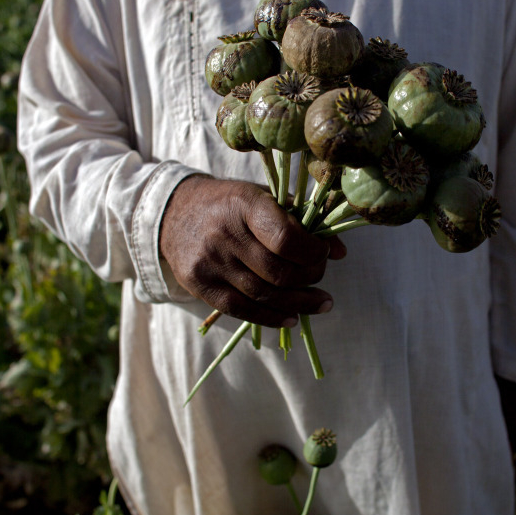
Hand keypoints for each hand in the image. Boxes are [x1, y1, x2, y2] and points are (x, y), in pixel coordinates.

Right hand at [159, 174, 345, 327]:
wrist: (175, 212)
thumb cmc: (230, 203)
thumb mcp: (264, 196)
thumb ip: (302, 219)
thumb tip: (341, 251)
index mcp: (245, 205)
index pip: (286, 238)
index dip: (313, 253)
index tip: (324, 253)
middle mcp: (225, 234)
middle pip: (278, 272)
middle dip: (310, 278)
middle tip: (320, 277)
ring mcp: (210, 262)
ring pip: (264, 295)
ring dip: (299, 304)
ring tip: (321, 304)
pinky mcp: (200, 285)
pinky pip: (241, 310)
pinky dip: (271, 318)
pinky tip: (292, 318)